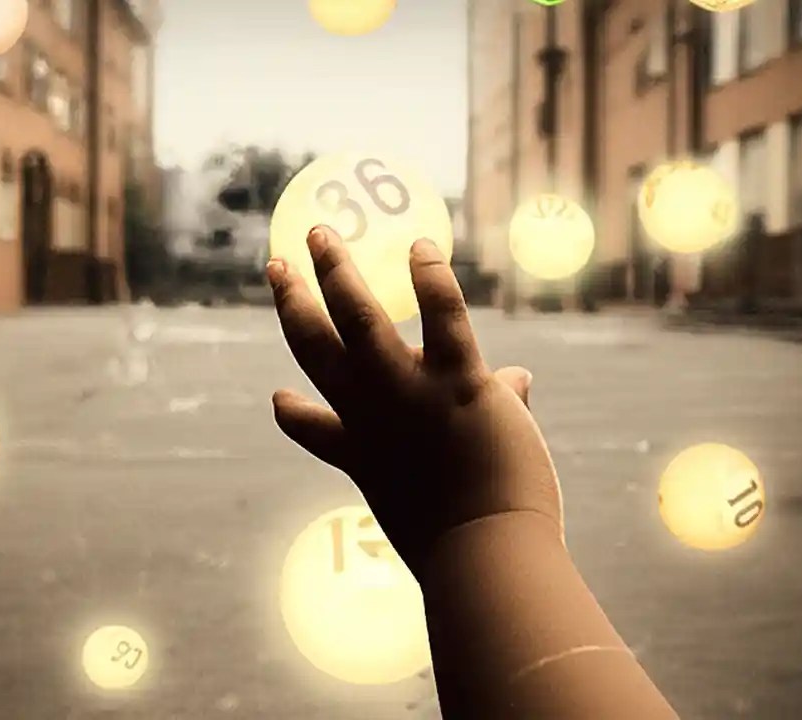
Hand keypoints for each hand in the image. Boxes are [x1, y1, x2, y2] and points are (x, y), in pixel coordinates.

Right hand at [267, 225, 564, 577]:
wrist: (484, 555)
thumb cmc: (471, 536)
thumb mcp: (456, 486)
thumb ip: (487, 419)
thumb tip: (522, 379)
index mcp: (361, 453)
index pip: (313, 428)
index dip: (292, 412)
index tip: (278, 398)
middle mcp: (371, 416)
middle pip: (314, 347)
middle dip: (292, 301)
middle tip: (278, 263)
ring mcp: (408, 395)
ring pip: (356, 319)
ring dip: (333, 272)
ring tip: (320, 233)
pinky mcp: (458, 383)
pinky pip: (442, 317)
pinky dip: (430, 280)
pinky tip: (421, 248)